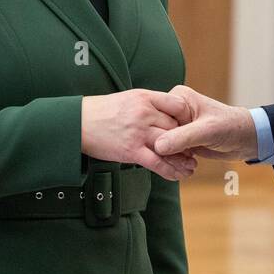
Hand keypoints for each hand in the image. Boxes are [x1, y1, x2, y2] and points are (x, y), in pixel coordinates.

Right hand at [81, 89, 197, 180]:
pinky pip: (157, 162)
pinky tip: (178, 176)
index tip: (191, 127)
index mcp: (145, 97)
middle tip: (195, 150)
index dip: (188, 117)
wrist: (77, 122)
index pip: (178, 104)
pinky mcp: (131, 150)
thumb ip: (149, 104)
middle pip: (176, 126)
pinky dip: (170, 171)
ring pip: (170, 145)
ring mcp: (138, 132)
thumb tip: (167, 111)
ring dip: (183, 158)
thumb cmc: (102, 111)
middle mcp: (144, 113)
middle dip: (187, 140)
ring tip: (191, 166)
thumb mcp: (129, 98)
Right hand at [153, 85, 258, 160]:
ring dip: (170, 158)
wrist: (245, 139)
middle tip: (182, 159)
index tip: (167, 148)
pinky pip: (169, 151)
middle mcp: (174, 110)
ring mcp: (176, 125)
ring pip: (161, 144)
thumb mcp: (207, 130)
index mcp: (178, 98)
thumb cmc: (230, 126)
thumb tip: (158, 146)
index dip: (158, 134)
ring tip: (187, 165)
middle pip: (156, 131)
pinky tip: (185, 167)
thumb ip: (183, 137)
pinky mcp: (180, 139)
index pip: (155, 116)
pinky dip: (175, 161)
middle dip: (165, 149)